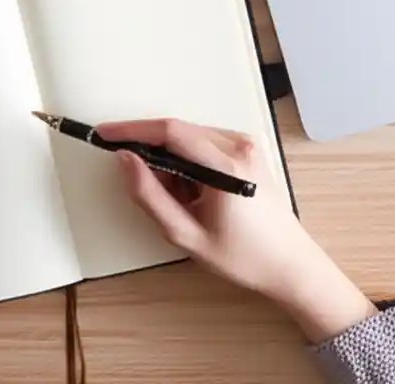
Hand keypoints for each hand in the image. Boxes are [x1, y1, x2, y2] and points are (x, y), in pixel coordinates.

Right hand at [101, 119, 377, 341]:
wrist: (290, 264)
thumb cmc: (245, 257)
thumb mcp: (187, 235)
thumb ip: (150, 196)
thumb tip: (126, 161)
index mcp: (227, 166)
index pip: (169, 131)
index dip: (131, 130)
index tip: (104, 134)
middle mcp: (240, 146)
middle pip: (178, 132)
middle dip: (151, 154)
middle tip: (145, 188)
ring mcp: (247, 146)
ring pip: (189, 138)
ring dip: (171, 162)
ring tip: (180, 203)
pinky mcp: (248, 151)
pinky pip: (204, 145)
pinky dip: (189, 164)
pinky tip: (195, 196)